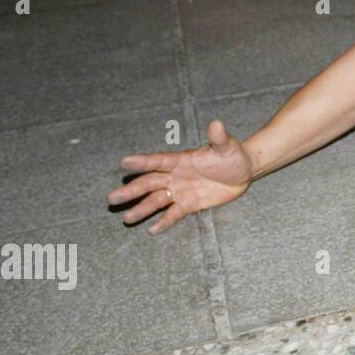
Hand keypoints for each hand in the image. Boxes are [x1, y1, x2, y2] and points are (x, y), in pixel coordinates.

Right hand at [108, 120, 252, 233]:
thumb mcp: (227, 147)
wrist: (243, 172)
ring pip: (157, 200)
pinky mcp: (189, 204)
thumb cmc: (232, 155)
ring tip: (126, 218)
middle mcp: (175, 175)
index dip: (142, 162)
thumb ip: (219, 138)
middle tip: (112, 198)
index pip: (158, 161)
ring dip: (142, 208)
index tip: (124, 162)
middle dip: (132, 190)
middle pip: (150, 183)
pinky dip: (163, 222)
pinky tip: (151, 230)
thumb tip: (216, 124)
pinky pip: (174, 214)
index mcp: (180, 160)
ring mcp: (181, 190)